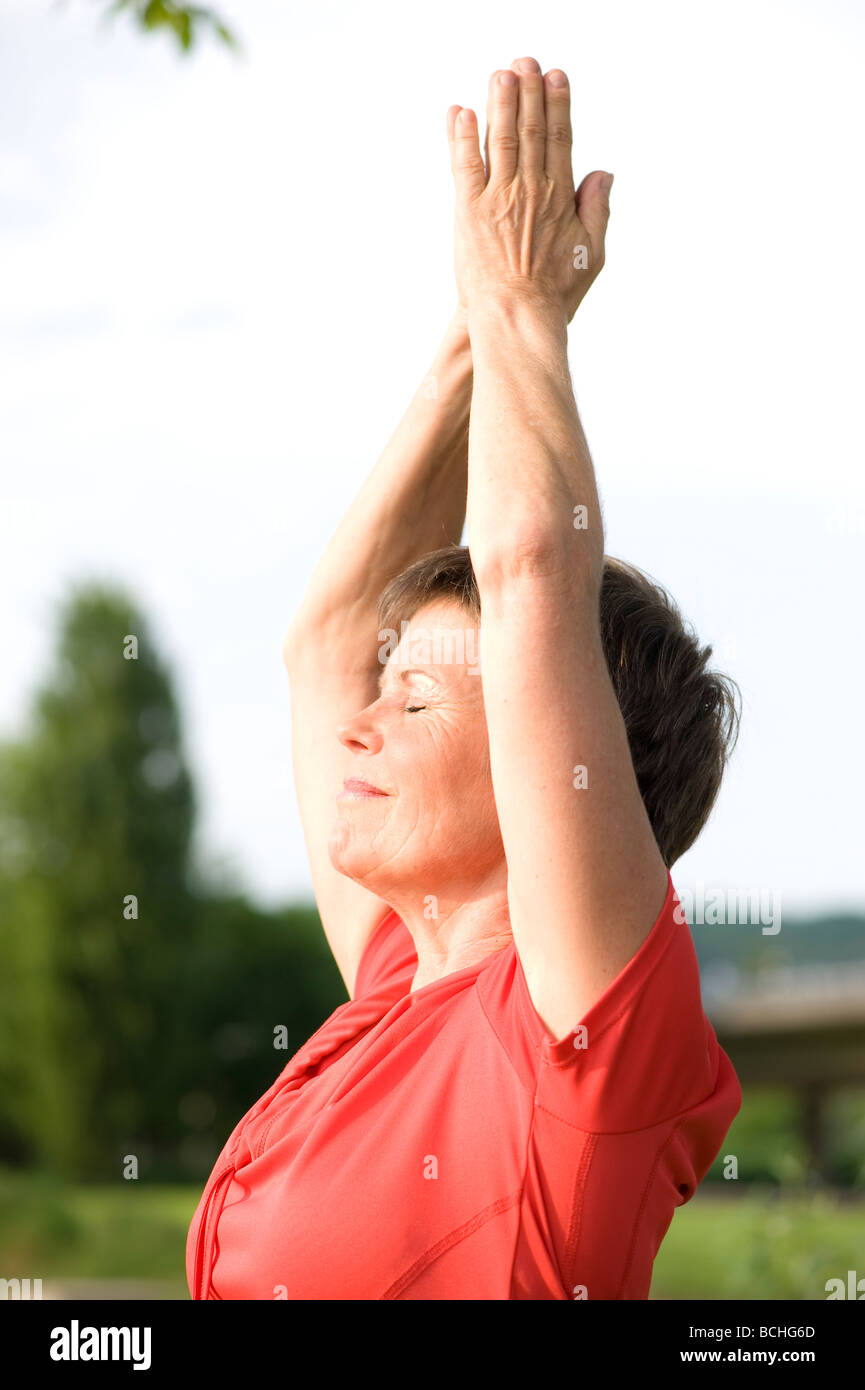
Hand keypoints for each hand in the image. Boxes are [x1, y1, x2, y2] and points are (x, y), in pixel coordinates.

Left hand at [447, 56, 612, 321]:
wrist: (518, 317)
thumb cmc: (556, 294)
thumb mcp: (592, 252)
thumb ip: (597, 209)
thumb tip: (603, 174)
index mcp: (560, 197)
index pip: (560, 139)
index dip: (557, 105)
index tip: (556, 77)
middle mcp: (530, 190)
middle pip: (530, 130)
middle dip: (528, 92)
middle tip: (525, 62)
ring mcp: (498, 198)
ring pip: (499, 139)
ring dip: (499, 103)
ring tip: (501, 73)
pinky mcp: (469, 211)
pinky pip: (464, 165)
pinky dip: (462, 137)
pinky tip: (461, 112)